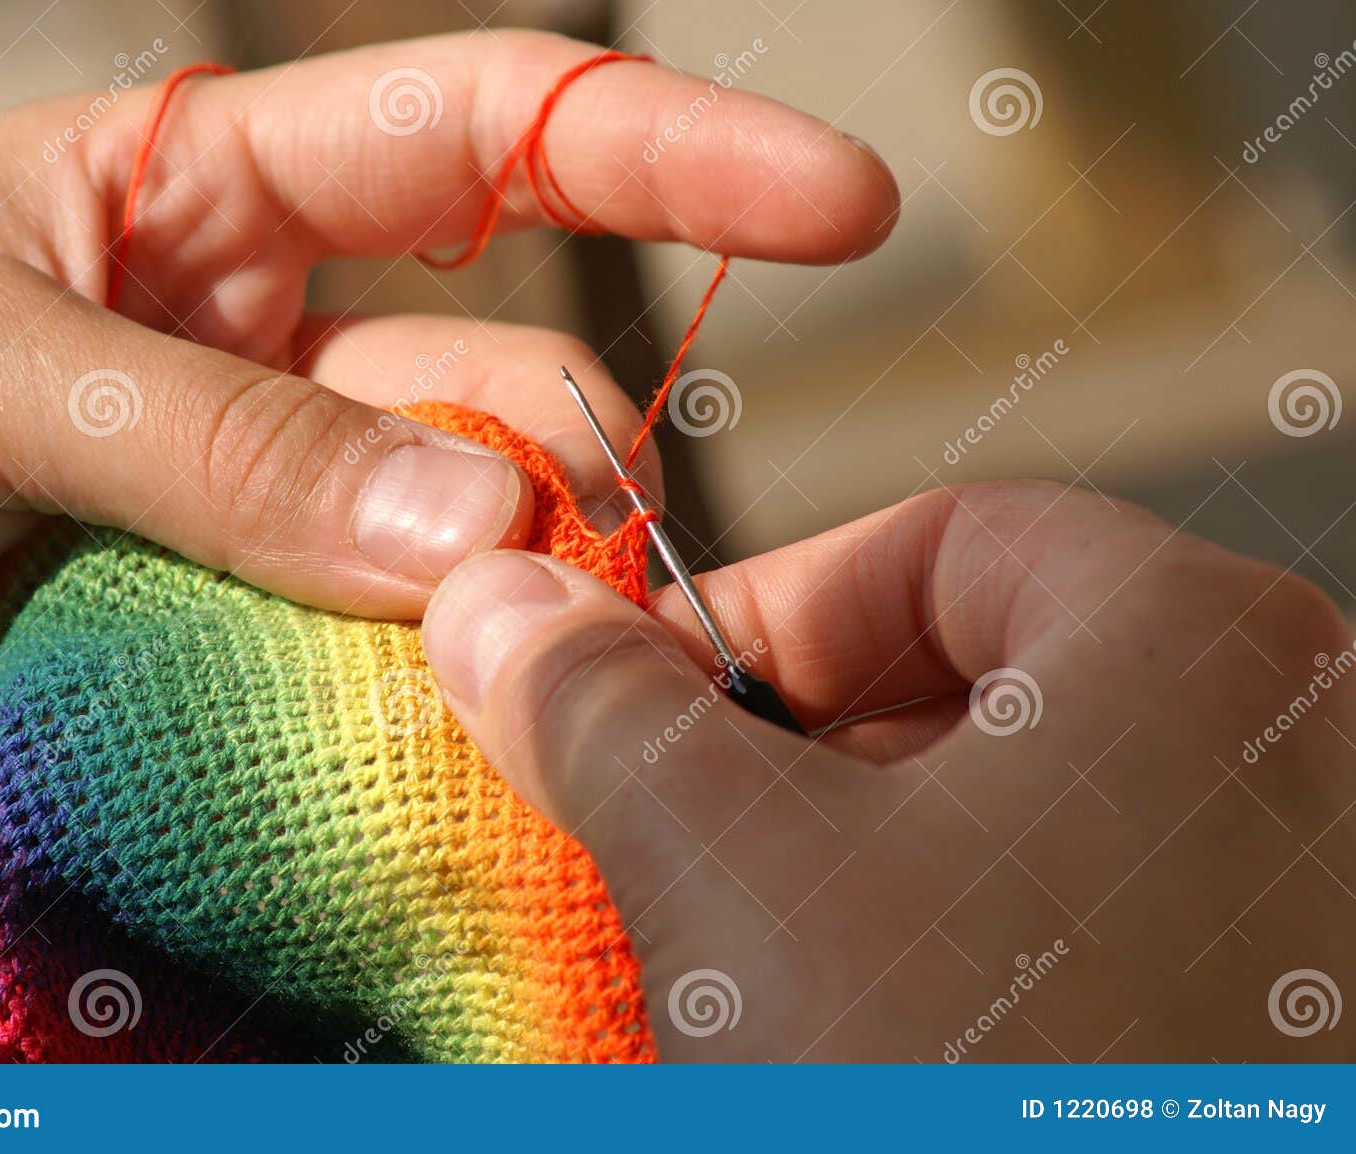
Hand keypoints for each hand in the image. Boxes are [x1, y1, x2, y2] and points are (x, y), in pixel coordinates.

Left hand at [0, 31, 898, 928]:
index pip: (483, 134)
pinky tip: (472, 773)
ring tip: (537, 696)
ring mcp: (258, 534)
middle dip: (566, 474)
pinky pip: (382, 694)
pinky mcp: (235, 675)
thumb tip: (477, 529)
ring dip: (516, 623)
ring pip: (464, 562)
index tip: (841, 205)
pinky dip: (442, 732)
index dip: (673, 155)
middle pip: (500, 390)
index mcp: (189, 205)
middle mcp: (255, 364)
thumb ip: (222, 439)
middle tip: (589, 584)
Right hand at [423, 480, 1355, 1060]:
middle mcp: (1292, 759)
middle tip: (674, 834)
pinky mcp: (1266, 1030)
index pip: (940, 542)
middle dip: (796, 756)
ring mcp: (1298, 903)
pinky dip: (952, 946)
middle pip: (983, 678)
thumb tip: (502, 608)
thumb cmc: (962, 1097)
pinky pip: (1084, 930)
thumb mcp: (732, 873)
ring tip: (750, 956)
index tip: (653, 700)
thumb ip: (605, 705)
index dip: (766, 611)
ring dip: (859, 863)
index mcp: (1198, 644)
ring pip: (1025, 816)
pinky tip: (860, 1030)